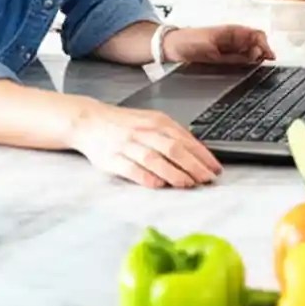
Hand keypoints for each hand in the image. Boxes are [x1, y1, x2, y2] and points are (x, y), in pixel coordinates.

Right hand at [66, 98, 222, 187]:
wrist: (89, 121)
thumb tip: (198, 152)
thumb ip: (172, 134)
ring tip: (188, 184)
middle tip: (206, 178)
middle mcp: (143, 131)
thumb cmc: (124, 124)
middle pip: (173, 148)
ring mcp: (127, 145)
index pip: (185, 139)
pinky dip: (146, 177)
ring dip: (173, 173)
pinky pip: (132, 169)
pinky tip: (159, 185)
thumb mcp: (151, 121)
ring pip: (154, 158)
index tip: (215, 168)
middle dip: (193, 165)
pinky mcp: (112, 159)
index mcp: (156, 121)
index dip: (202, 155)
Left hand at [162, 25, 275, 64]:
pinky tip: (243, 67)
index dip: (266, 46)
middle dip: (261, 53)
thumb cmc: (189, 42)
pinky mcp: (224, 54)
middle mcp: (234, 37)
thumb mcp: (212, 51)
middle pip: (257, 43)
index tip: (269, 58)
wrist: (172, 46)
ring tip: (250, 67)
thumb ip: (234, 55)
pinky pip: (240, 57)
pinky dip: (245, 62)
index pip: (257, 35)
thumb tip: (255, 55)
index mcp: (233, 31)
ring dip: (254, 59)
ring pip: (250, 51)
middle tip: (259, 64)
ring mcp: (230, 45)